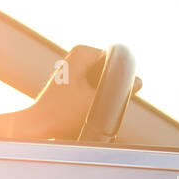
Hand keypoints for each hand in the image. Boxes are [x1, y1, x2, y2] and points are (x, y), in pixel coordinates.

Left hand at [24, 45, 139, 139]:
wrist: (38, 126)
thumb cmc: (62, 113)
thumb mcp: (97, 102)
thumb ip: (123, 90)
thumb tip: (139, 81)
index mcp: (83, 51)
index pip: (116, 62)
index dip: (118, 82)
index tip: (101, 98)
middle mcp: (77, 55)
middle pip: (109, 73)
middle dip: (108, 89)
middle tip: (93, 105)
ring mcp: (74, 69)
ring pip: (101, 83)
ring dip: (101, 97)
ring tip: (85, 109)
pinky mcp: (71, 83)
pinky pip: (91, 90)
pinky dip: (92, 100)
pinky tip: (83, 111)